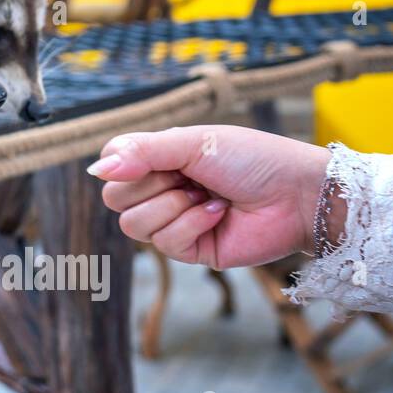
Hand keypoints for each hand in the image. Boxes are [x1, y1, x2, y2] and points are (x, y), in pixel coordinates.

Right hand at [88, 125, 339, 268]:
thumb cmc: (251, 159)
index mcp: (158, 160)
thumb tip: (95, 171)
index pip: (110, 166)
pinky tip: (218, 213)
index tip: (156, 156)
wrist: (297, 193)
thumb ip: (141, 151)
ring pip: (133, 225)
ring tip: (205, 196)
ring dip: (172, 207)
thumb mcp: (193, 143)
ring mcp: (173, 222)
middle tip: (187, 177)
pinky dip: (192, 224)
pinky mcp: (191, 250)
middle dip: (150, 185)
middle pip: (114, 198)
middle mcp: (160, 191)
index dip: (123, 163)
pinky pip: (165, 243)